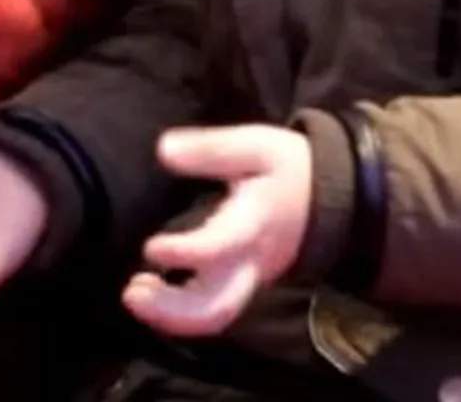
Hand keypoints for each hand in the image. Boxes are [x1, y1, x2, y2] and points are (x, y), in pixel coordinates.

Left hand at [123, 124, 313, 338]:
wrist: (329, 197)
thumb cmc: (287, 168)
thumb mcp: (255, 146)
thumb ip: (210, 149)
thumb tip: (164, 150)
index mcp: (252, 226)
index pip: (217, 250)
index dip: (183, 254)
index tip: (150, 247)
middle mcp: (249, 263)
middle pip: (215, 307)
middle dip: (171, 310)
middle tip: (131, 292)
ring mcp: (247, 278)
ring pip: (212, 315)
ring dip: (170, 315)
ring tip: (133, 293)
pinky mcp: (243, 282)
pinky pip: (212, 309)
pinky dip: (178, 312)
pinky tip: (149, 290)